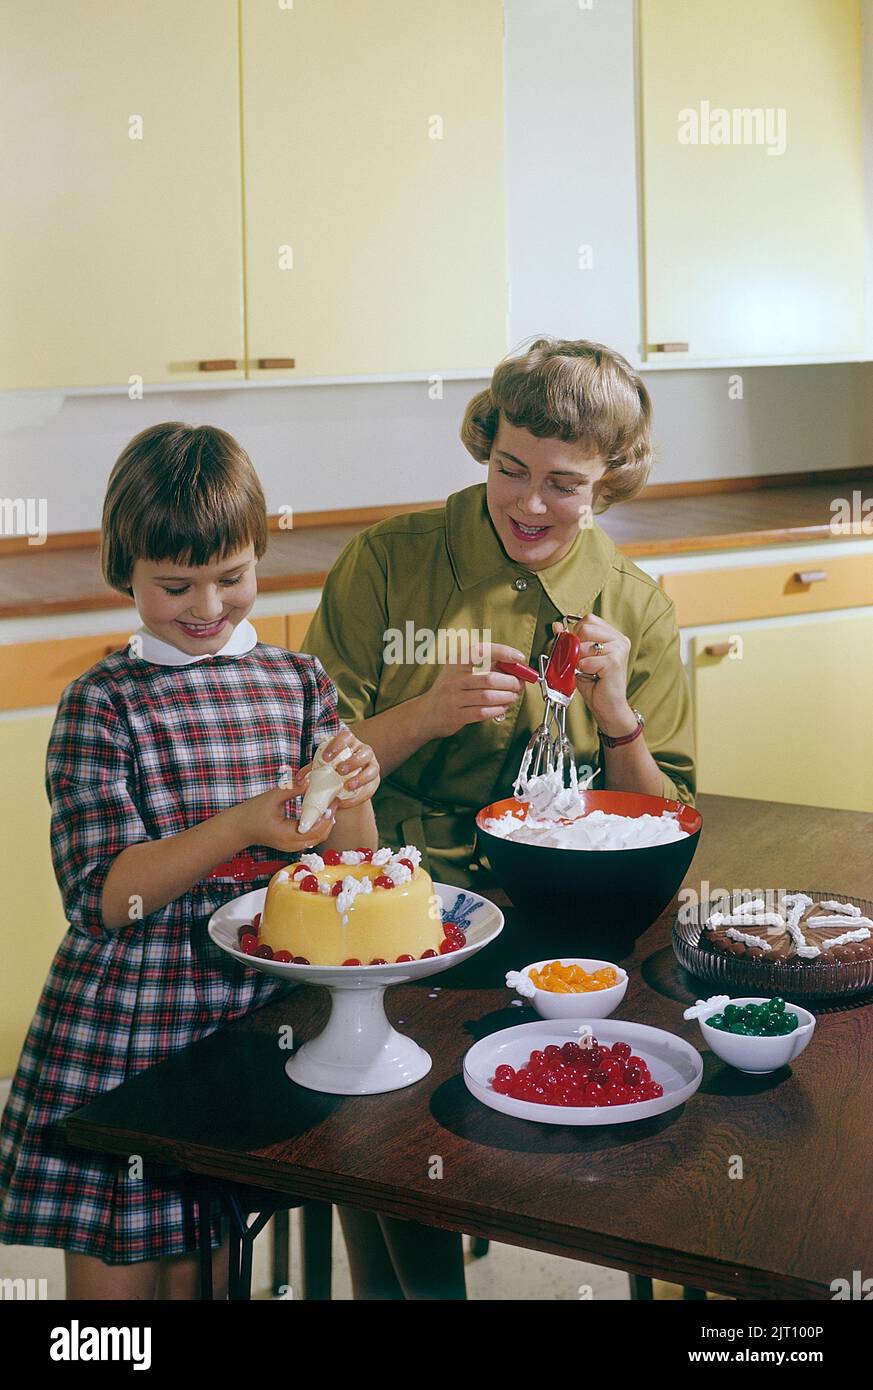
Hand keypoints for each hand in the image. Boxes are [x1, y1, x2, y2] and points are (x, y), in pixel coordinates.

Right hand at [231, 773, 337, 853]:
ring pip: (316, 838)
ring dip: (325, 824)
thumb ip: (292, 790)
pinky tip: (319, 812)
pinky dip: (317, 826)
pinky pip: (310, 837)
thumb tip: (309, 780)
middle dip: (330, 820)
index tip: (333, 801)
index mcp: (288, 835)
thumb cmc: (252, 812)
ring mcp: (292, 846)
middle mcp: (292, 845)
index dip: (328, 817)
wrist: (239, 827)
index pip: (316, 830)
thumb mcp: (272, 798)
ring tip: (329, 806)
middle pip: (320, 837)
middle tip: (334, 802)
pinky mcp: (291, 843)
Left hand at [308, 729, 380, 809]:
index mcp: (349, 743)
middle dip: (353, 761)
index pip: (346, 737)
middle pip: (364, 752)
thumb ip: (311, 772)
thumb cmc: (330, 771)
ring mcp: (372, 765)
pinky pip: (372, 787)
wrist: (342, 787)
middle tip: (340, 770)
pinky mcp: (375, 781)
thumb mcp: (320, 769)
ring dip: (360, 778)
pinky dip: (360, 795)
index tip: (326, 757)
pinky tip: (348, 800)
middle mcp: (363, 751)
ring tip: (347, 786)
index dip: (337, 745)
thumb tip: (299, 780)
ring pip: (373, 768)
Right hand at [420, 640, 524, 737]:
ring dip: (506, 697)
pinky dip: (497, 710)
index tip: (518, 657)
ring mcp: (453, 698)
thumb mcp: (461, 673)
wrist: (425, 713)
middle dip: (510, 682)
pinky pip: (482, 712)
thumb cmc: (449, 691)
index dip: (503, 652)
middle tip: (518, 684)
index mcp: (456, 663)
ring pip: (488, 696)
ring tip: (512, 696)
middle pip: (489, 678)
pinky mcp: (456, 715)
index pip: (481, 650)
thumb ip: (485, 668)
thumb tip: (514, 668)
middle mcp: (453, 679)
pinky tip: (501, 707)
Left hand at [551, 616, 636, 736]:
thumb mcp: (578, 659)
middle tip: (580, 661)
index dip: (575, 633)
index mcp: (613, 635)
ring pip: (584, 643)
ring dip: (578, 659)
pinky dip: (583, 670)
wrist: (609, 707)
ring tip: (587, 670)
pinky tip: (592, 676)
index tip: (575, 649)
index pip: (588, 619)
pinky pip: (587, 660)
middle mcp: (619, 639)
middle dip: (575, 645)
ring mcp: (619, 649)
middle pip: (585, 626)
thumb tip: (556, 625)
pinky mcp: (615, 662)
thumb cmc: (596, 684)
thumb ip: (569, 641)